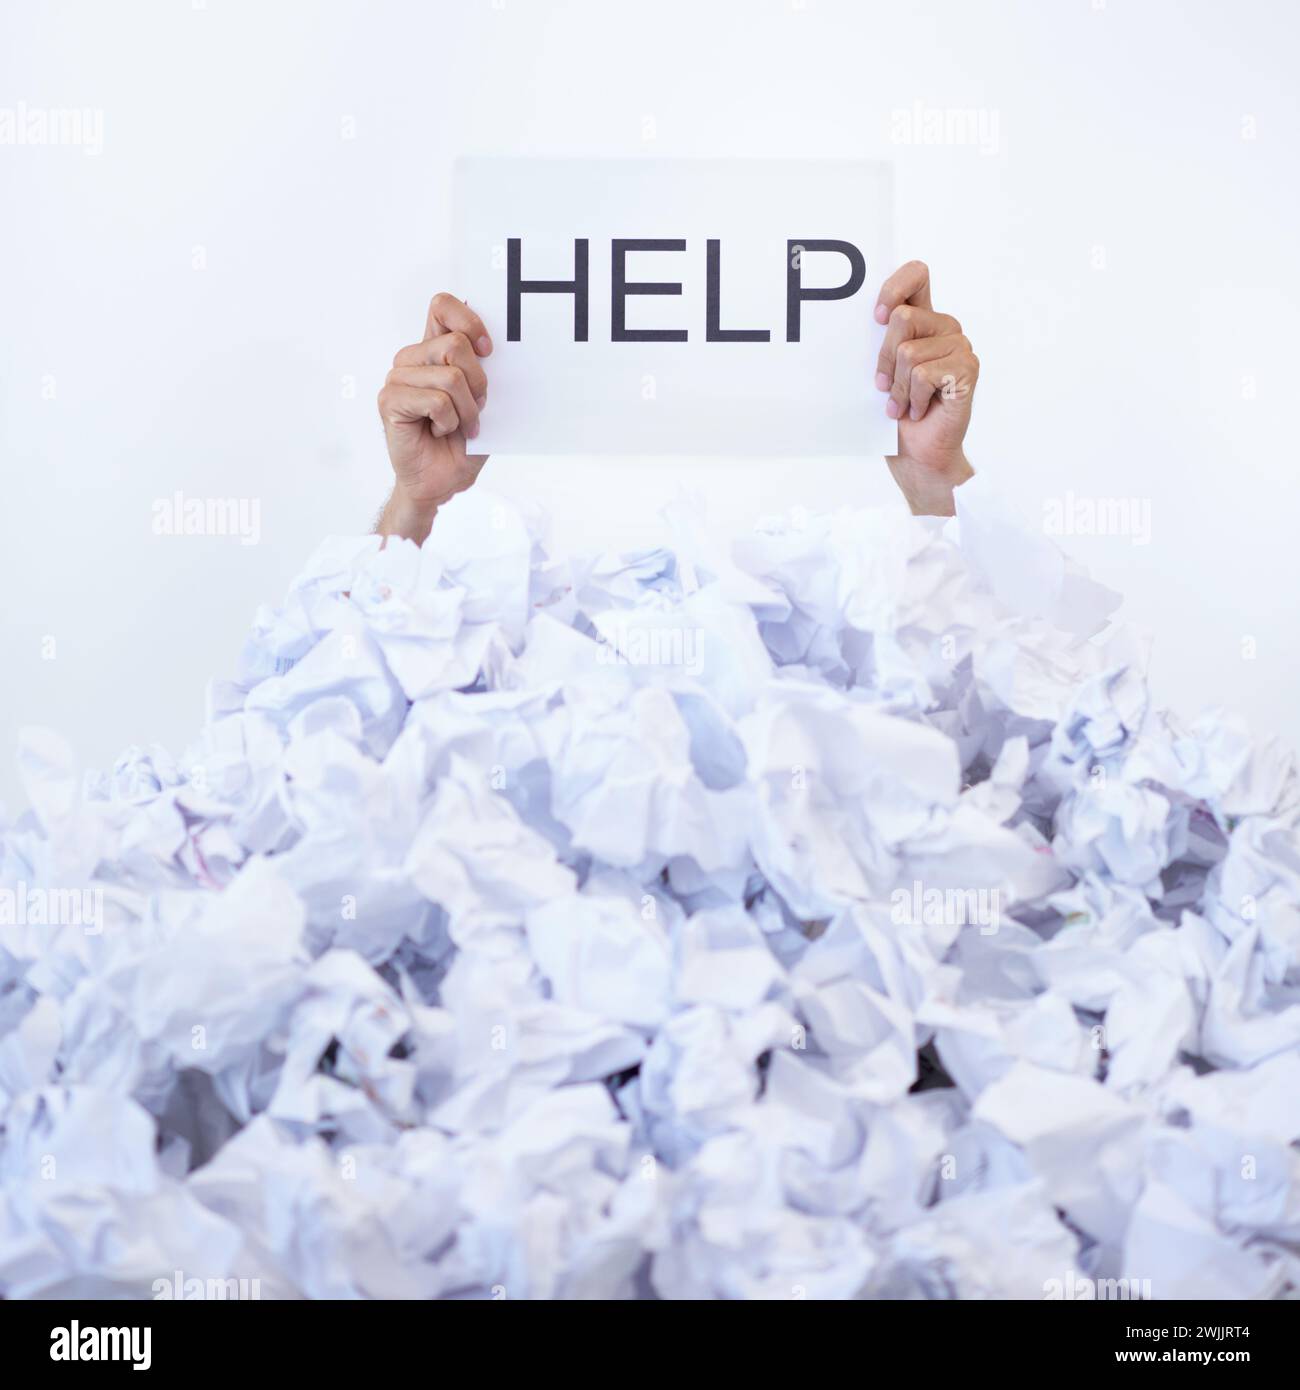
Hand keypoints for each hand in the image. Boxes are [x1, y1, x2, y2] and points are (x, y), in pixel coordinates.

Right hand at [376, 292, 491, 541]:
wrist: (442, 481)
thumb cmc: (460, 443)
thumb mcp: (481, 402)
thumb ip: (482, 370)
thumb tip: (491, 345)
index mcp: (433, 350)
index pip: (443, 306)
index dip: (469, 321)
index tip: (488, 351)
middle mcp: (412, 358)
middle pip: (456, 344)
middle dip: (478, 384)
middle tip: (473, 410)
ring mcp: (398, 378)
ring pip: (451, 376)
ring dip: (465, 410)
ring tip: (456, 426)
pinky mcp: (390, 400)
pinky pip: (436, 401)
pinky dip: (448, 422)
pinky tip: (438, 431)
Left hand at [873, 261, 977, 514]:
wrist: (914, 455)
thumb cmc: (894, 415)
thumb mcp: (878, 370)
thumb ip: (877, 340)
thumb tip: (856, 317)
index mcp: (924, 320)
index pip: (917, 274)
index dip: (894, 287)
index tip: (878, 318)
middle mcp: (945, 327)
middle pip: (904, 318)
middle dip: (885, 359)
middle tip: (887, 388)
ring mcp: (960, 347)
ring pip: (909, 352)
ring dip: (898, 387)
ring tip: (904, 404)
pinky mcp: (968, 370)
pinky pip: (924, 374)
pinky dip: (914, 399)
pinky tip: (919, 410)